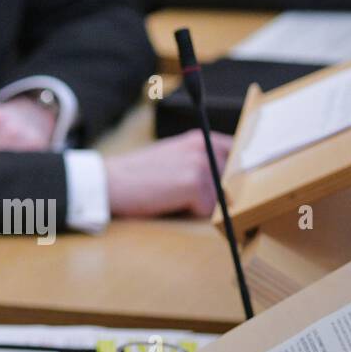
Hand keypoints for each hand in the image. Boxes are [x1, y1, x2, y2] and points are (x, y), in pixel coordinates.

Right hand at [104, 129, 232, 217]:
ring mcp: (201, 164)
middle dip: (218, 194)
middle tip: (186, 194)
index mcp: (202, 138)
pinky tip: (168, 202)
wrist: (109, 182)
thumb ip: (202, 161)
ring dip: (202, 205)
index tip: (227, 185)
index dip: (235, 177)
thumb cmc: (139, 176)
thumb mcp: (175, 157)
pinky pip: (208, 211)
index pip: (241, 159)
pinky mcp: (194, 183)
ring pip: (222, 199)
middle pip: (235, 184)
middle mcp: (206, 146)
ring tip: (174, 197)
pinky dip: (189, 213)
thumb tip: (232, 182)